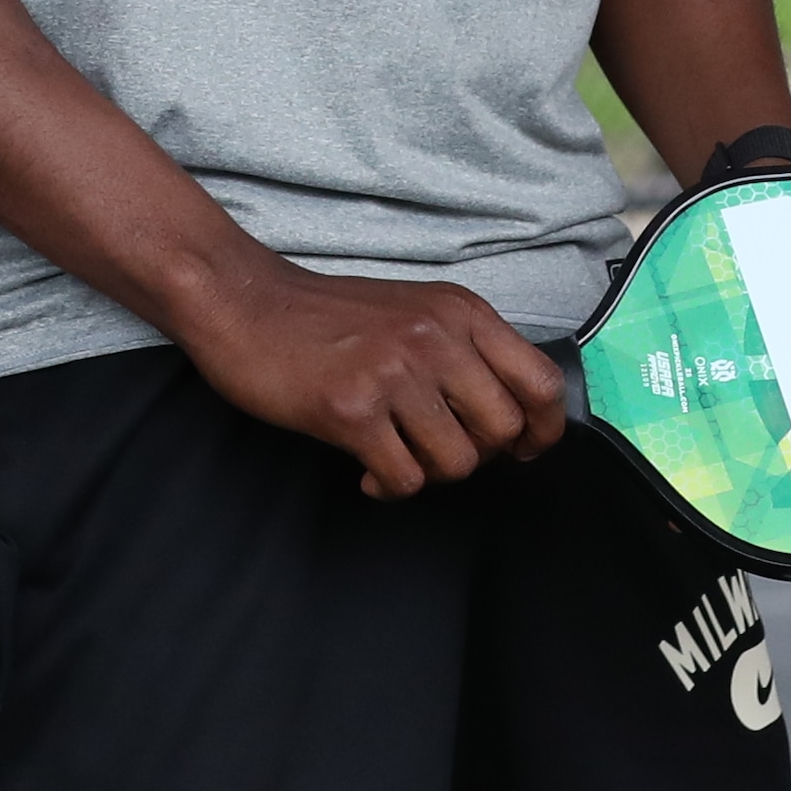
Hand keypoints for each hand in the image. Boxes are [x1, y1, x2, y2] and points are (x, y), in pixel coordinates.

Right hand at [178, 260, 567, 498]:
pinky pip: (405, 479)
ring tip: (394, 455)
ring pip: (457, 462)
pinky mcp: (352, 409)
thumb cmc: (329, 317)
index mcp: (460, 312)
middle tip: (435, 448)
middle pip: (503, 430)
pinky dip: (388, 486)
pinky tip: (365, 469)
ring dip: (428, 472)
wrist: (246, 305)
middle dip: (475, 455)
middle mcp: (436, 338)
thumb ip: (464, 350)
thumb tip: (511, 420)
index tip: (522, 449)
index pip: (541, 380)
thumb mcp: (415, 311)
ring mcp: (395, 372)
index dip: (543, 428)